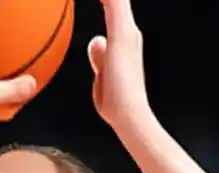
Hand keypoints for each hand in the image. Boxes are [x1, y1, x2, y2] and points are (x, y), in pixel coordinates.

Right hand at [87, 0, 151, 128]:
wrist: (126, 114)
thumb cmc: (124, 81)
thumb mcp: (120, 37)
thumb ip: (115, 7)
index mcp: (127, 27)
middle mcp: (124, 35)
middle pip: (114, 4)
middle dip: (107, 1)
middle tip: (91, 2)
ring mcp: (115, 51)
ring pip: (107, 21)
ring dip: (103, 10)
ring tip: (99, 7)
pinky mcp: (106, 66)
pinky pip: (98, 43)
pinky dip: (94, 36)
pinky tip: (92, 40)